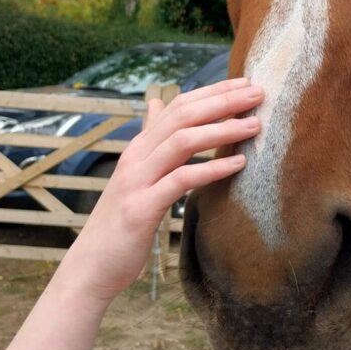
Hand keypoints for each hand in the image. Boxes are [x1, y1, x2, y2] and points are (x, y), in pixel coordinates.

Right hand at [60, 77, 262, 302]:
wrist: (92, 266)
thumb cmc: (122, 221)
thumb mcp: (136, 173)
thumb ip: (150, 140)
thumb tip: (156, 103)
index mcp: (140, 147)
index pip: (179, 106)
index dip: (213, 91)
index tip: (246, 83)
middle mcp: (137, 156)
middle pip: (183, 116)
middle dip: (223, 101)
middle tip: (259, 93)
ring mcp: (137, 180)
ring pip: (182, 141)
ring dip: (222, 130)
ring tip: (255, 125)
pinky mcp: (142, 207)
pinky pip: (181, 180)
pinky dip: (211, 169)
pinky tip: (238, 164)